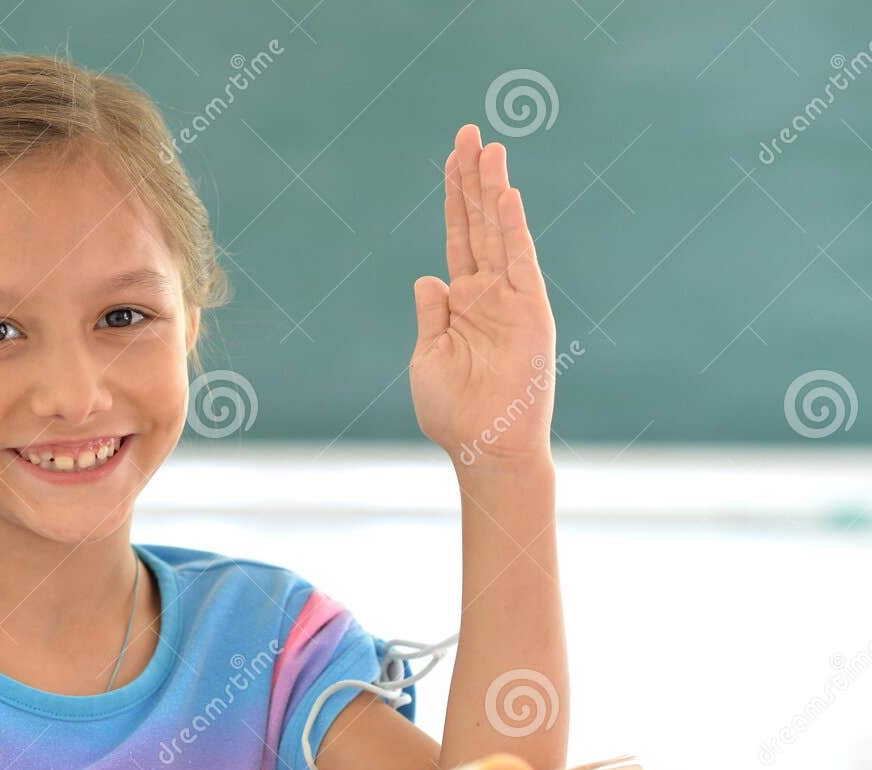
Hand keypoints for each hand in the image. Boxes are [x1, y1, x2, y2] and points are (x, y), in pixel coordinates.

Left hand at [410, 124, 556, 469]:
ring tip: (488, 146)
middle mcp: (490, 293)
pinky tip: (506, 195)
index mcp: (462, 302)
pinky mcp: (531, 313)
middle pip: (479, 223)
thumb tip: (428, 277)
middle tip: (469, 131)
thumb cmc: (454, 412)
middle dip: (473, 178)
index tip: (453, 157)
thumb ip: (431, 314)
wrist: (484, 448)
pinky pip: (521, 262)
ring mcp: (512, 300)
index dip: (455, 198)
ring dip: (494, 190)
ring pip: (501, 232)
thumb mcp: (428, 356)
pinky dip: (514, 228)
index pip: (458, 238)